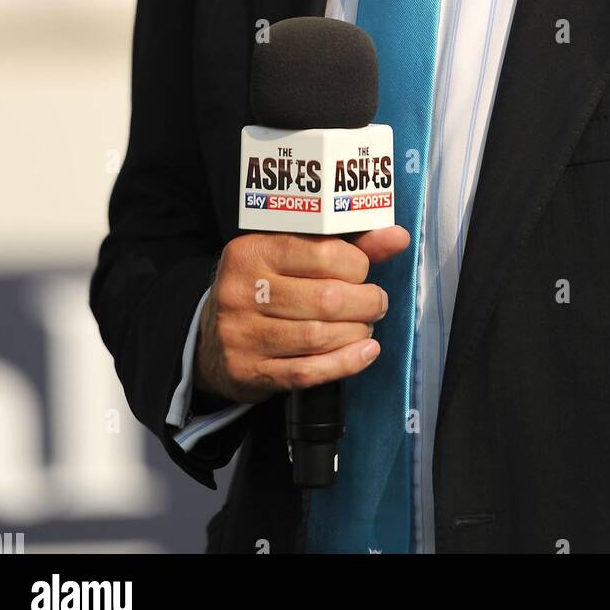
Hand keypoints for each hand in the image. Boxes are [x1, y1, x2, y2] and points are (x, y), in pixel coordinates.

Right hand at [194, 227, 409, 403]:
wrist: (211, 341)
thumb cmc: (265, 289)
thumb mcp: (294, 257)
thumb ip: (347, 245)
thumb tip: (397, 237)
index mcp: (252, 250)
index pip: (324, 253)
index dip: (357, 265)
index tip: (362, 273)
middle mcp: (241, 289)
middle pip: (327, 299)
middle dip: (365, 302)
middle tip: (376, 303)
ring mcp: (241, 333)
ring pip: (319, 336)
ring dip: (356, 332)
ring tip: (365, 326)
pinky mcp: (248, 371)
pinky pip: (308, 372)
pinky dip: (345, 363)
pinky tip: (365, 353)